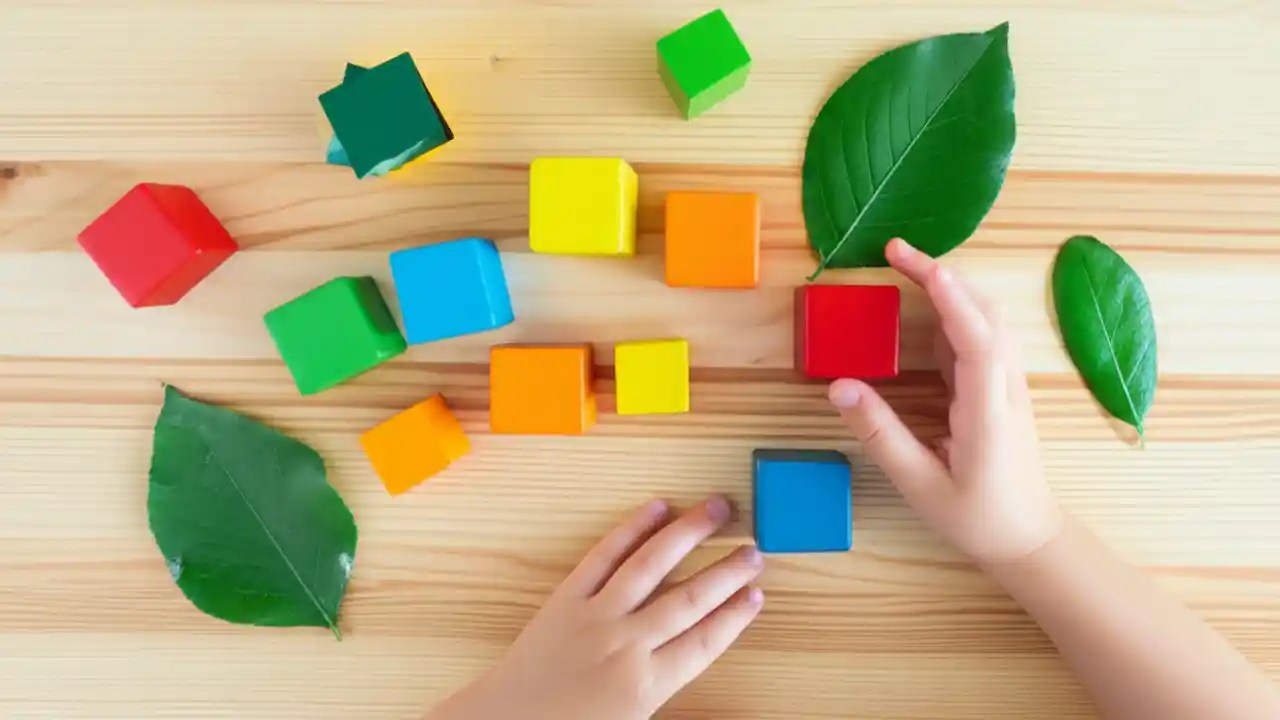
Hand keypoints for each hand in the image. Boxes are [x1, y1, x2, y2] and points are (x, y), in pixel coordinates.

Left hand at [427, 496, 763, 719]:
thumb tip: (712, 680)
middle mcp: (627, 645)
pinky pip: (604, 555)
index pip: (706, 641)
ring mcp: (596, 616)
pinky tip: (656, 508)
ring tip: (717, 509)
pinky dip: (631, 529)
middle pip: (690, 599)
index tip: (757, 593)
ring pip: (652, 564)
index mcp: (648, 685)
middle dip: (727, 571)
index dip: (736, 614)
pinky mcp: (566, 598)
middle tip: (754, 549)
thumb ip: (671, 695)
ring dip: (689, 533)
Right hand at [828, 238, 1063, 563]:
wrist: (1031, 539)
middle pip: (985, 314)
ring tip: (909, 266)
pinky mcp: (1003, 389)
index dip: (949, 296)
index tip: (919, 263)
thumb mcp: (920, 485)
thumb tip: (839, 387)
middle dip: (943, 274)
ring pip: (989, 319)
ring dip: (953, 286)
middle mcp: (1005, 388)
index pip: (975, 338)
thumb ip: (881, 434)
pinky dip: (958, 308)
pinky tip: (931, 306)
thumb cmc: (977, 518)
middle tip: (895, 251)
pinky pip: (985, 336)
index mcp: (988, 411)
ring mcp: (1009, 386)